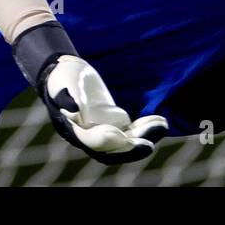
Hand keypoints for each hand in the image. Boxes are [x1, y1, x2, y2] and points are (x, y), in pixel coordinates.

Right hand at [13, 21, 166, 164]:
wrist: (68, 75)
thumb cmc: (62, 78)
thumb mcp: (63, 83)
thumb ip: (67, 97)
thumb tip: (74, 111)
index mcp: (74, 129)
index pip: (90, 141)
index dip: (105, 141)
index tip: (121, 135)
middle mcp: (89, 136)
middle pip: (111, 149)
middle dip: (130, 149)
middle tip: (149, 145)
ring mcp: (104, 130)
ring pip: (126, 141)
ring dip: (144, 137)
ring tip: (162, 125)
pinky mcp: (115, 123)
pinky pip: (132, 131)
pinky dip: (145, 128)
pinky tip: (160, 121)